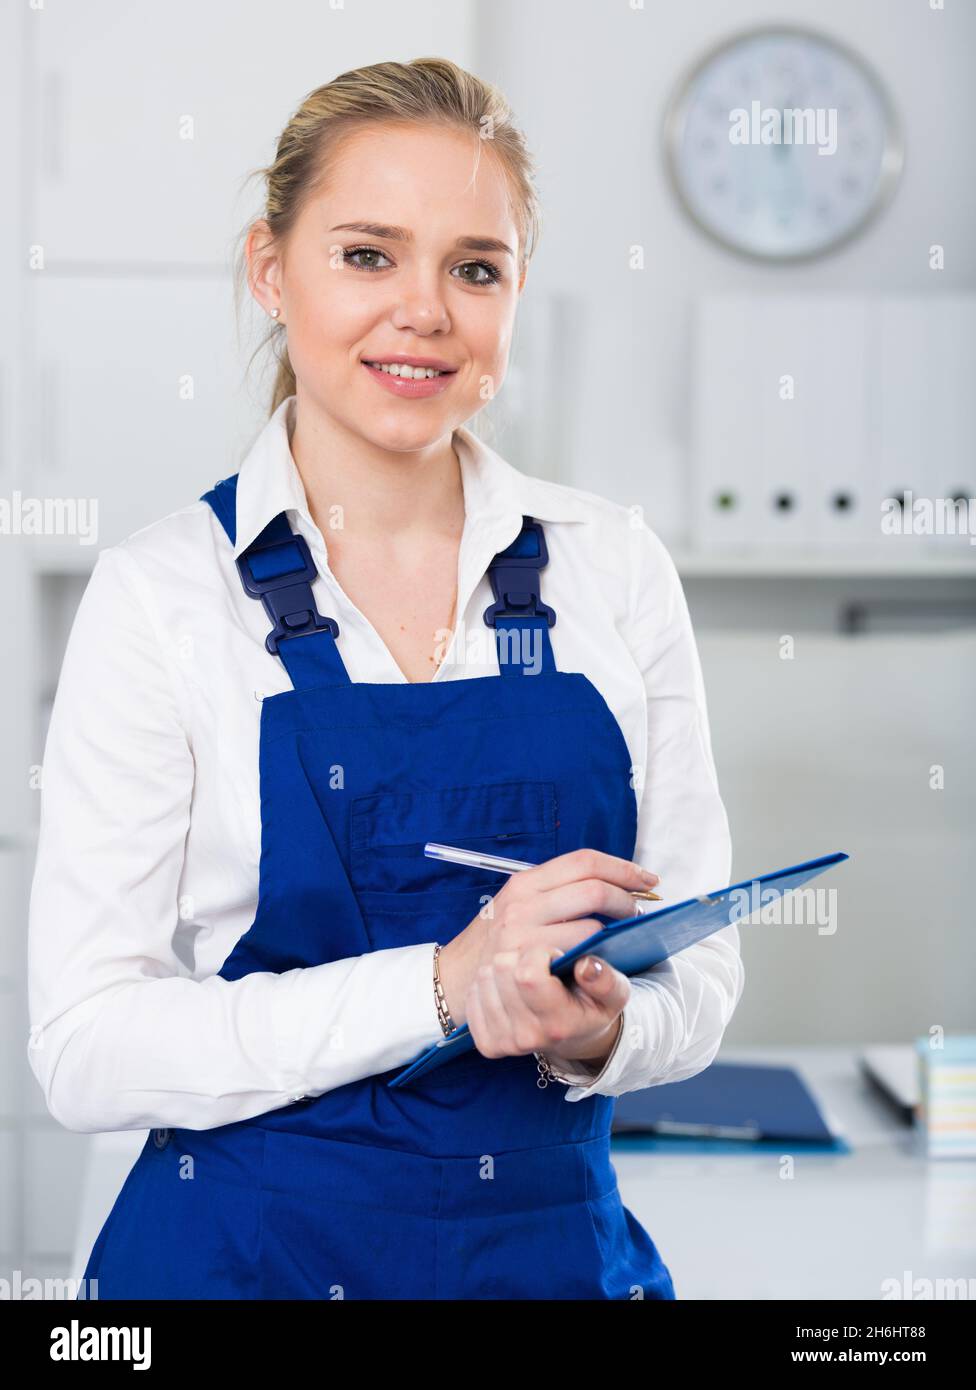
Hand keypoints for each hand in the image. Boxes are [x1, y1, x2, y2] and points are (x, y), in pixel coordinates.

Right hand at [436, 847, 657, 1037]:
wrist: (458, 977)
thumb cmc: (498, 938)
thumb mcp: (519, 902)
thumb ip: (557, 891)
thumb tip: (616, 882)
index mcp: (525, 882)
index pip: (584, 863)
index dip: (622, 868)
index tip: (647, 880)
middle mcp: (522, 905)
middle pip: (594, 891)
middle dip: (626, 901)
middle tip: (636, 912)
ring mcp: (522, 938)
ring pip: (590, 929)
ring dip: (615, 934)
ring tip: (620, 937)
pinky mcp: (526, 969)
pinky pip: (577, 959)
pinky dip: (596, 957)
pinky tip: (600, 958)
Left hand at [465, 946, 630, 1066]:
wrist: (573, 1036)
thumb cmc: (592, 1006)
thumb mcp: (614, 994)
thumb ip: (606, 980)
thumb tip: (586, 966)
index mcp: (558, 1024)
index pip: (527, 974)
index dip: (540, 953)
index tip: (554, 956)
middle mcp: (527, 1038)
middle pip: (502, 968)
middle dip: (521, 955)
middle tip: (540, 965)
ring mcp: (503, 1043)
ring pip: (485, 974)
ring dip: (504, 966)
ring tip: (525, 976)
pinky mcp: (485, 1042)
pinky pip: (474, 990)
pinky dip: (490, 982)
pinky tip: (510, 989)